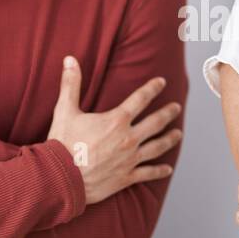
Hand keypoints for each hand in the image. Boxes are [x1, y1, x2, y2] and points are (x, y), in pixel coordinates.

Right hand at [47, 55, 182, 204]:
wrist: (60, 178)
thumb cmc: (62, 143)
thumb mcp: (65, 110)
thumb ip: (71, 84)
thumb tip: (70, 59)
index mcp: (116, 120)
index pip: (140, 99)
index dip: (152, 88)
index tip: (162, 82)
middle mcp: (128, 138)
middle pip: (155, 122)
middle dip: (168, 113)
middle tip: (176, 107)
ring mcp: (130, 159)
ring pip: (157, 147)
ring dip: (169, 139)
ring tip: (178, 134)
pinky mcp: (126, 177)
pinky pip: (148, 173)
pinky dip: (159, 171)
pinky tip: (168, 169)